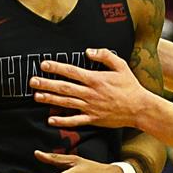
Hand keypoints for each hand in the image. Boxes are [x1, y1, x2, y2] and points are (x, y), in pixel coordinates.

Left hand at [30, 49, 150, 129]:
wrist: (140, 108)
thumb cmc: (130, 86)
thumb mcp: (121, 65)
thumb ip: (104, 56)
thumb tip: (88, 51)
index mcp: (95, 79)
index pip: (71, 72)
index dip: (56, 67)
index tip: (43, 64)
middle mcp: (90, 93)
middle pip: (64, 87)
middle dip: (47, 83)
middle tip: (32, 81)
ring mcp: (91, 107)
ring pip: (66, 103)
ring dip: (50, 99)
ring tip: (36, 96)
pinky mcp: (93, 119)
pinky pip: (75, 120)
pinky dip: (63, 121)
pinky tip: (50, 120)